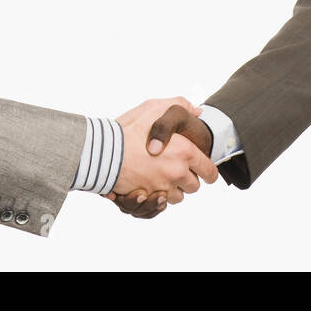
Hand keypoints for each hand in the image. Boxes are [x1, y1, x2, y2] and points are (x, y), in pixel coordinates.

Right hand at [106, 102, 215, 218]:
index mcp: (184, 152)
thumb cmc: (128, 129)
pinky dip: (157, 198)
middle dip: (187, 180)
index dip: (209, 172)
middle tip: (177, 170)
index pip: (209, 171)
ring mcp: (162, 187)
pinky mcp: (147, 198)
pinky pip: (160, 204)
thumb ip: (180, 105)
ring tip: (161, 177)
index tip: (206, 173)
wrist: (102, 151)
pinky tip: (150, 186)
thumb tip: (198, 111)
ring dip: (172, 189)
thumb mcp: (154, 108)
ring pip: (177, 197)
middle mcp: (176, 172)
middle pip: (193, 186)